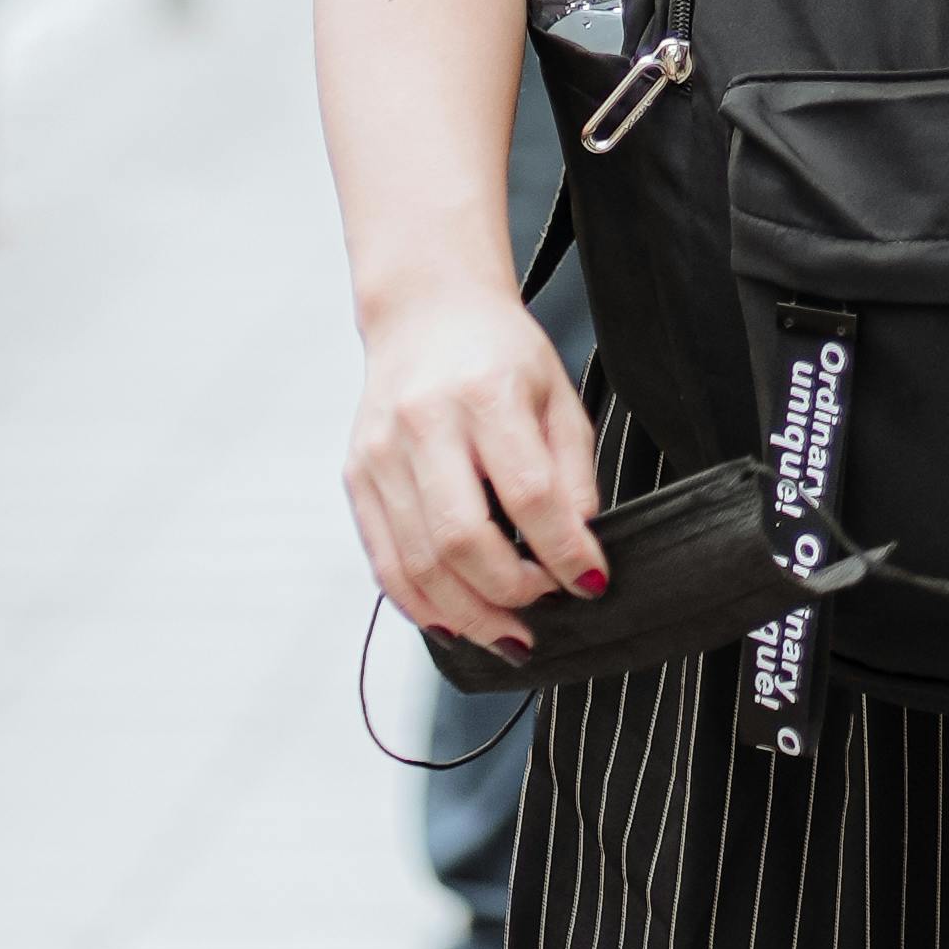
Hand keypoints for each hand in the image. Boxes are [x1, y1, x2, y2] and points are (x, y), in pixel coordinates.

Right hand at [345, 288, 606, 652]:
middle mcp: (423, 423)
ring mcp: (380, 454)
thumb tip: (579, 547)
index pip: (529, 494)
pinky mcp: (357, 478)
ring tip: (508, 634)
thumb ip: (573, 473)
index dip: (564, 550)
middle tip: (546, 608)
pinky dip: (422, 606)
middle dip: (512, 592)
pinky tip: (457, 621)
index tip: (591, 580)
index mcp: (485, 393)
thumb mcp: (557, 397)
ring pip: (419, 564)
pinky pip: (385, 563)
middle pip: (463, 538)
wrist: (426, 314)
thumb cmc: (500, 354)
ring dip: (469, 615)